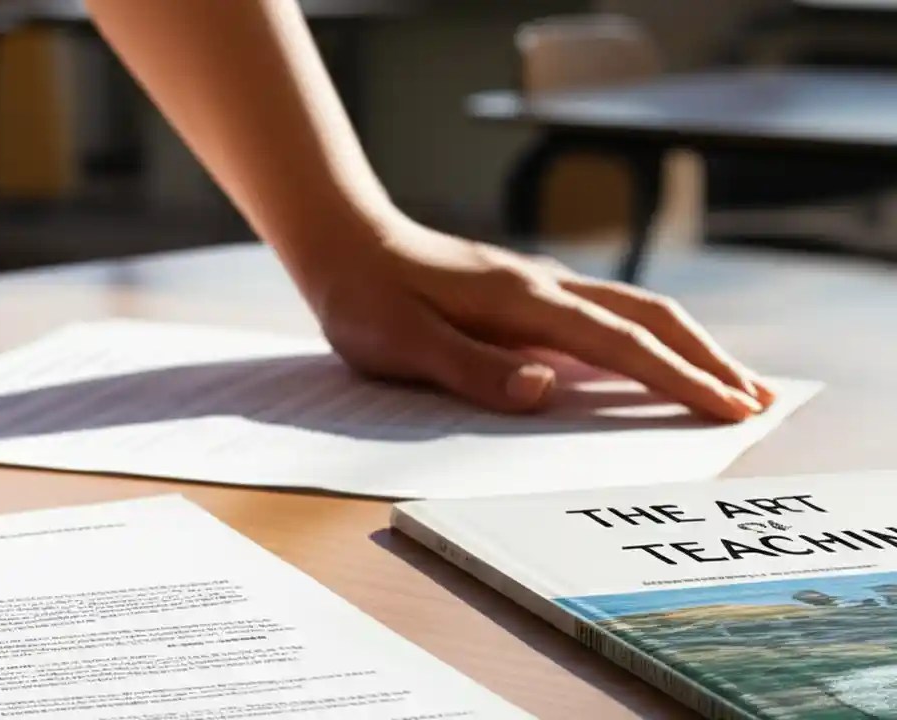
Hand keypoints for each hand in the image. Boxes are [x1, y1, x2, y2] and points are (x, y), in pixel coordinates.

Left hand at [297, 215, 773, 420]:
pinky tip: (656, 358)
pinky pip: (608, 312)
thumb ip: (470, 369)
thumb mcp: (402, 345)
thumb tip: (544, 388)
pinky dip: (651, 336)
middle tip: (758, 400)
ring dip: (689, 344)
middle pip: (650, 317)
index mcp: (522, 303)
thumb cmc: (366, 299)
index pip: (620, 343)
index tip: (730, 409)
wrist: (346, 241)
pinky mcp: (527, 292)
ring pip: (636, 310)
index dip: (679, 378)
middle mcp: (543, 287)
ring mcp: (539, 285)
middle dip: (708, 359)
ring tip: (729, 381)